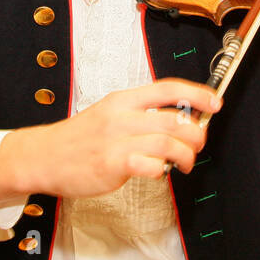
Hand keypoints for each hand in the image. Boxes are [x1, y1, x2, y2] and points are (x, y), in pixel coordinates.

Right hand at [0, 79, 220, 200]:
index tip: (215, 102)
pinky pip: (150, 164)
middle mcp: (122, 115)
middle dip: (197, 133)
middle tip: (198, 143)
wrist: (44, 156)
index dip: (197, 94)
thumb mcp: (109, 112)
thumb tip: (177, 119)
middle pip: (175, 118)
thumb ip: (140, 114)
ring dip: (185, 155)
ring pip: (168, 142)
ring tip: (183, 163)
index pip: (168, 88)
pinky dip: (161, 170)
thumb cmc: (78, 138)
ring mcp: (117, 139)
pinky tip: (158, 171)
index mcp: (123, 99)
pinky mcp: (112, 163)